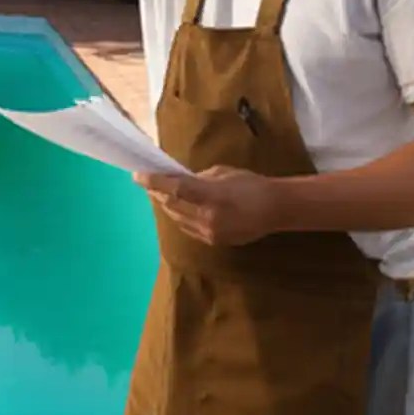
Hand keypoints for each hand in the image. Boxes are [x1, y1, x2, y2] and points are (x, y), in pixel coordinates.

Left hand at [135, 165, 282, 245]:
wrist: (276, 210)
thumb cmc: (250, 184)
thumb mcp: (222, 173)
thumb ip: (197, 178)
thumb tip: (176, 180)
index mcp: (211, 195)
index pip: (174, 188)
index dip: (153, 182)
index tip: (138, 175)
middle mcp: (206, 217)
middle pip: (171, 204)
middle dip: (158, 193)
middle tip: (148, 183)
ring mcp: (208, 232)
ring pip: (177, 218)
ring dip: (168, 206)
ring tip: (162, 195)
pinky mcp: (212, 241)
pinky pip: (187, 228)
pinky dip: (180, 217)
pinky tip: (180, 209)